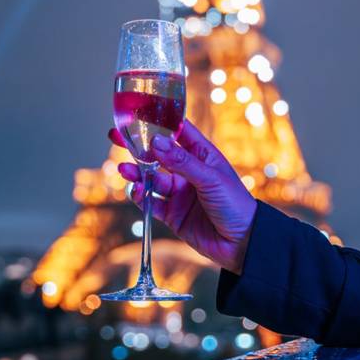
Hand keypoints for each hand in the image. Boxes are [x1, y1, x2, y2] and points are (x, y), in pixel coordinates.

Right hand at [109, 120, 256, 273]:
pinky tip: (137, 191)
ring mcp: (178, 193)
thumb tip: (156, 142)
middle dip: (137, 146)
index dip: (158, 123)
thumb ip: (181, 162)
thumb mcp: (210, 178)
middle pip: (157, 154)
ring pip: (151, 178)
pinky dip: (141, 196)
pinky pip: (151, 202)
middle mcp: (187, 172)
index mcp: (202, 156)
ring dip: (136, 173)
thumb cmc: (236, 205)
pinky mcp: (172, 214)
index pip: (177, 133)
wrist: (243, 245)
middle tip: (116, 137)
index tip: (138, 114)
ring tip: (124, 170)